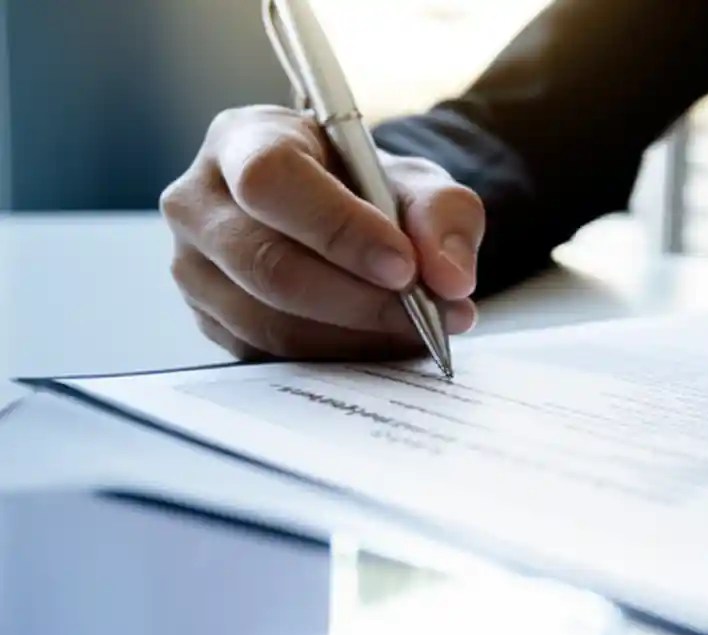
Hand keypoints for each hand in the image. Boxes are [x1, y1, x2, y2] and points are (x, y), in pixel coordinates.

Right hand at [162, 105, 481, 360]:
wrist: (342, 215)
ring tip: (417, 329)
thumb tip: (450, 278)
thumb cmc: (367, 188)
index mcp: (244, 139)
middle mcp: (199, 200)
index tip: (404, 266)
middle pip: (265, 262)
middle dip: (357, 298)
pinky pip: (268, 353)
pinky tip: (381, 342)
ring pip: (266, 320)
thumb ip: (443, 215)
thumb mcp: (416, 182)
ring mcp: (191, 266)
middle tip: (426, 313)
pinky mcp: (207, 319)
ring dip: (353, 335)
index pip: (271, 180)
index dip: (338, 228)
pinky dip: (335, 356)